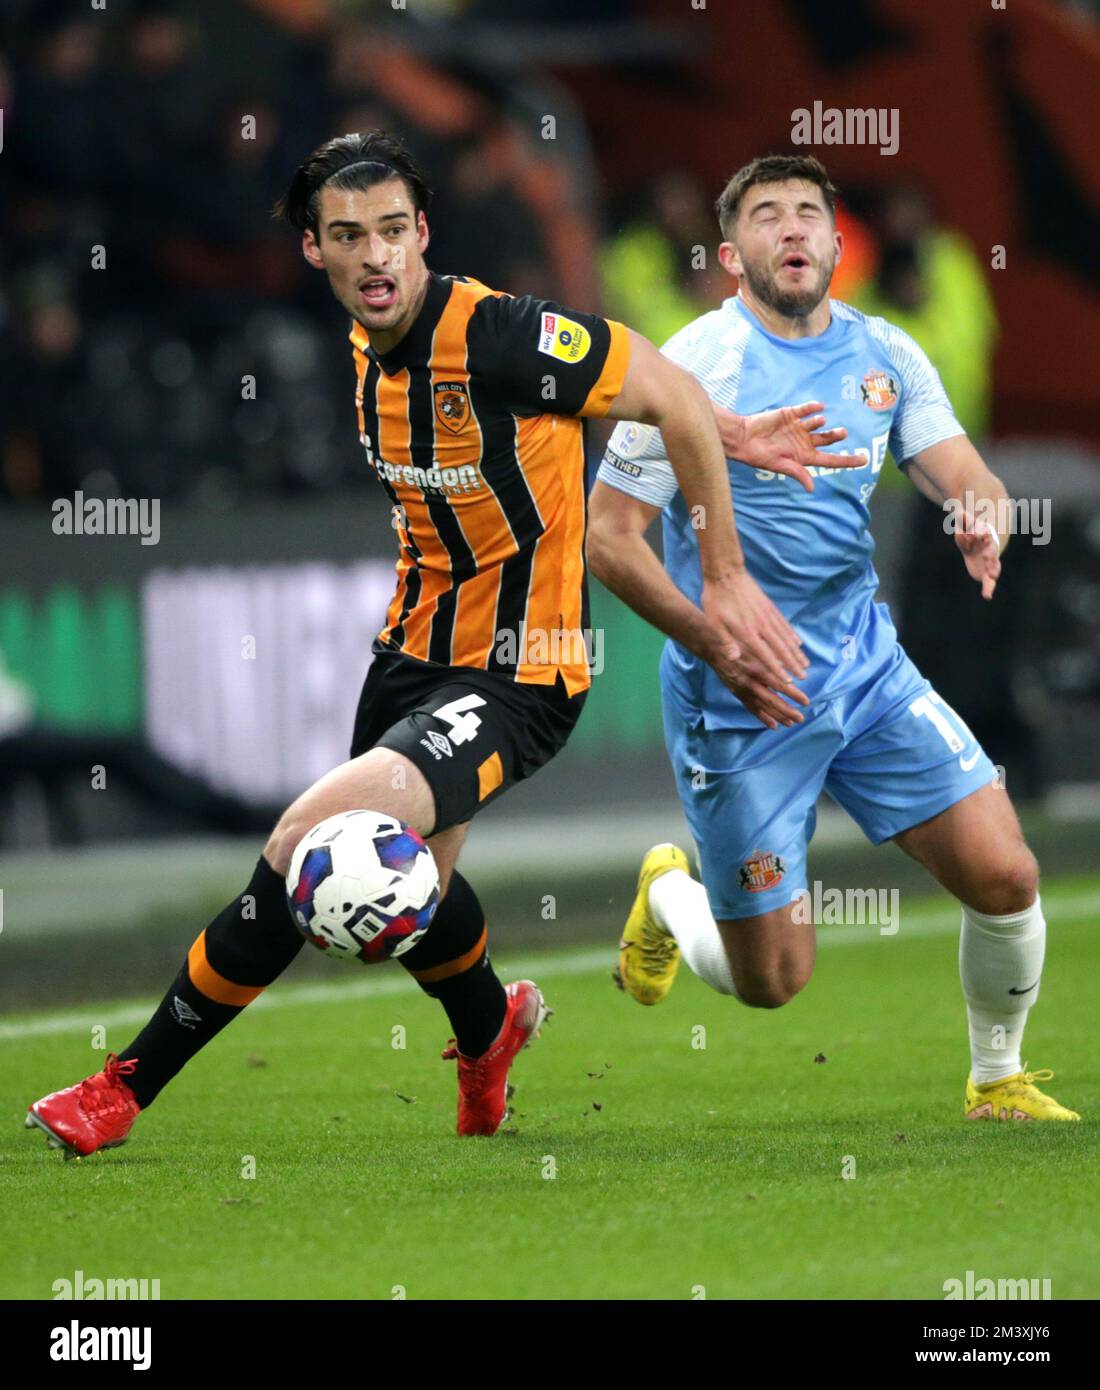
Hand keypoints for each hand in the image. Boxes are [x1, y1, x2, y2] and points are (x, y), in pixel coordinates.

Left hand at [700, 570, 809, 728]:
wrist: (726, 573)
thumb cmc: (716, 600)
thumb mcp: (714, 622)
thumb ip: (726, 641)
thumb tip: (734, 660)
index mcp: (747, 632)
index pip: (765, 655)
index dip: (777, 669)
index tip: (787, 681)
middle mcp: (761, 625)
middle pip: (781, 649)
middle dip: (792, 665)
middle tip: (803, 678)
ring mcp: (767, 615)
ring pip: (786, 638)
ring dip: (796, 652)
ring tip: (805, 664)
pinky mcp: (770, 607)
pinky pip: (784, 624)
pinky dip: (792, 635)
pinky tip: (799, 643)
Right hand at [715, 401, 864, 492]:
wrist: (743, 438)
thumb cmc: (760, 455)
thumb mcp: (779, 466)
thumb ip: (797, 473)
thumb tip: (812, 488)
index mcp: (804, 456)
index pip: (830, 460)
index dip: (847, 460)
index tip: (865, 460)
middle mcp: (803, 442)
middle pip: (827, 439)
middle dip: (836, 435)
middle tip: (843, 432)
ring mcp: (798, 427)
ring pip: (818, 423)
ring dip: (821, 421)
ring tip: (819, 421)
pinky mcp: (790, 414)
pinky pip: (806, 409)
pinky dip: (813, 408)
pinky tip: (817, 408)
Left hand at [953, 510, 1001, 599]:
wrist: (977, 543)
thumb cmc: (969, 531)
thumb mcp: (963, 523)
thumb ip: (962, 518)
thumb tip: (958, 513)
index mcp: (986, 534)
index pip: (984, 533)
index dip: (981, 533)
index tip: (979, 534)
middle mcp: (991, 548)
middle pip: (992, 551)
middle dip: (990, 553)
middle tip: (987, 557)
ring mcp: (990, 561)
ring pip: (994, 566)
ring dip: (993, 570)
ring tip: (992, 576)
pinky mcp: (986, 573)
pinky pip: (989, 582)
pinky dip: (988, 588)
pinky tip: (987, 596)